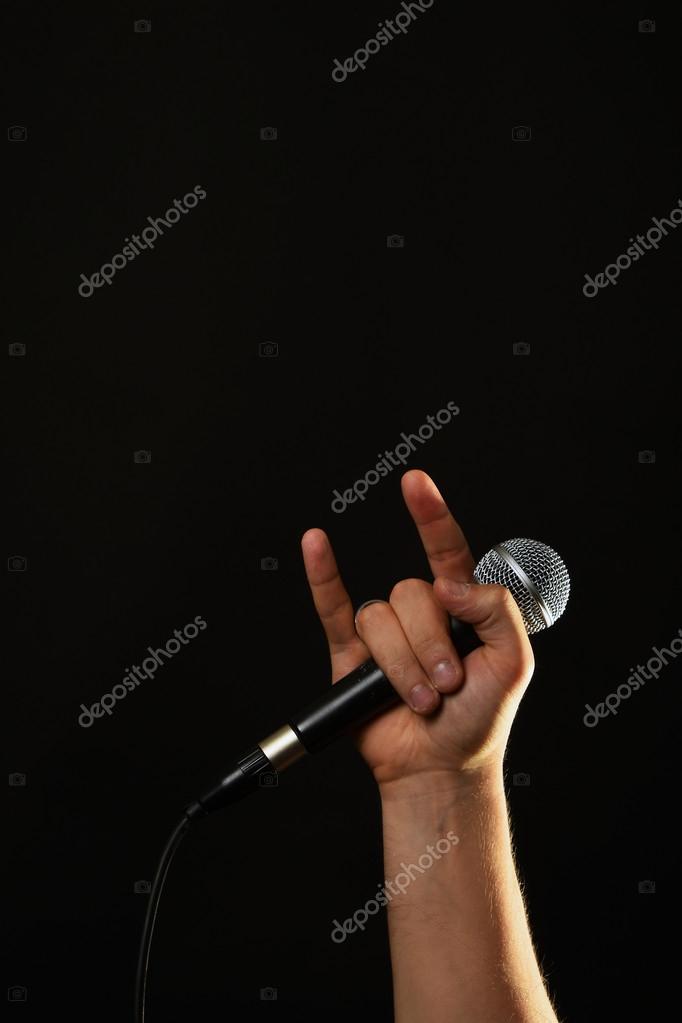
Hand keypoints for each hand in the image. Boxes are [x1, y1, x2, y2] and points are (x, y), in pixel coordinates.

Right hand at [300, 470, 534, 790]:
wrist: (441, 766)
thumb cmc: (480, 718)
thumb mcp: (513, 661)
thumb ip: (495, 610)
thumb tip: (446, 584)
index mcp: (459, 607)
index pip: (446, 551)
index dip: (431, 516)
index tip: (416, 483)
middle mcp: (420, 613)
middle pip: (410, 594)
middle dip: (431, 645)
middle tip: (449, 684)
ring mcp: (384, 633)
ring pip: (380, 618)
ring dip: (403, 665)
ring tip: (422, 698)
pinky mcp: (350, 655)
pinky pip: (332, 607)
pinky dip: (322, 575)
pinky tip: (316, 543)